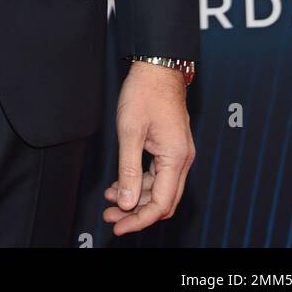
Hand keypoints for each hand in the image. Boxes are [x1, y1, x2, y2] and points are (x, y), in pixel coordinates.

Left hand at [102, 60, 194, 235]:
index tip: (118, 226)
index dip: (139, 220)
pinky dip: (139, 182)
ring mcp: (177, 153)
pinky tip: (119, 183)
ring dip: (136, 198)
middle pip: (162, 201)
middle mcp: (181, 159)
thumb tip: (126, 202)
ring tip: (110, 200)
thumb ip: (128, 170)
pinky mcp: (170, 147)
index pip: (160, 203)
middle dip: (136, 212)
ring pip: (158, 189)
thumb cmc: (145, 92)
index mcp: (175, 158)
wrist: (157, 66)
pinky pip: (157, 174)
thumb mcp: (130, 132)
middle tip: (110, 216)